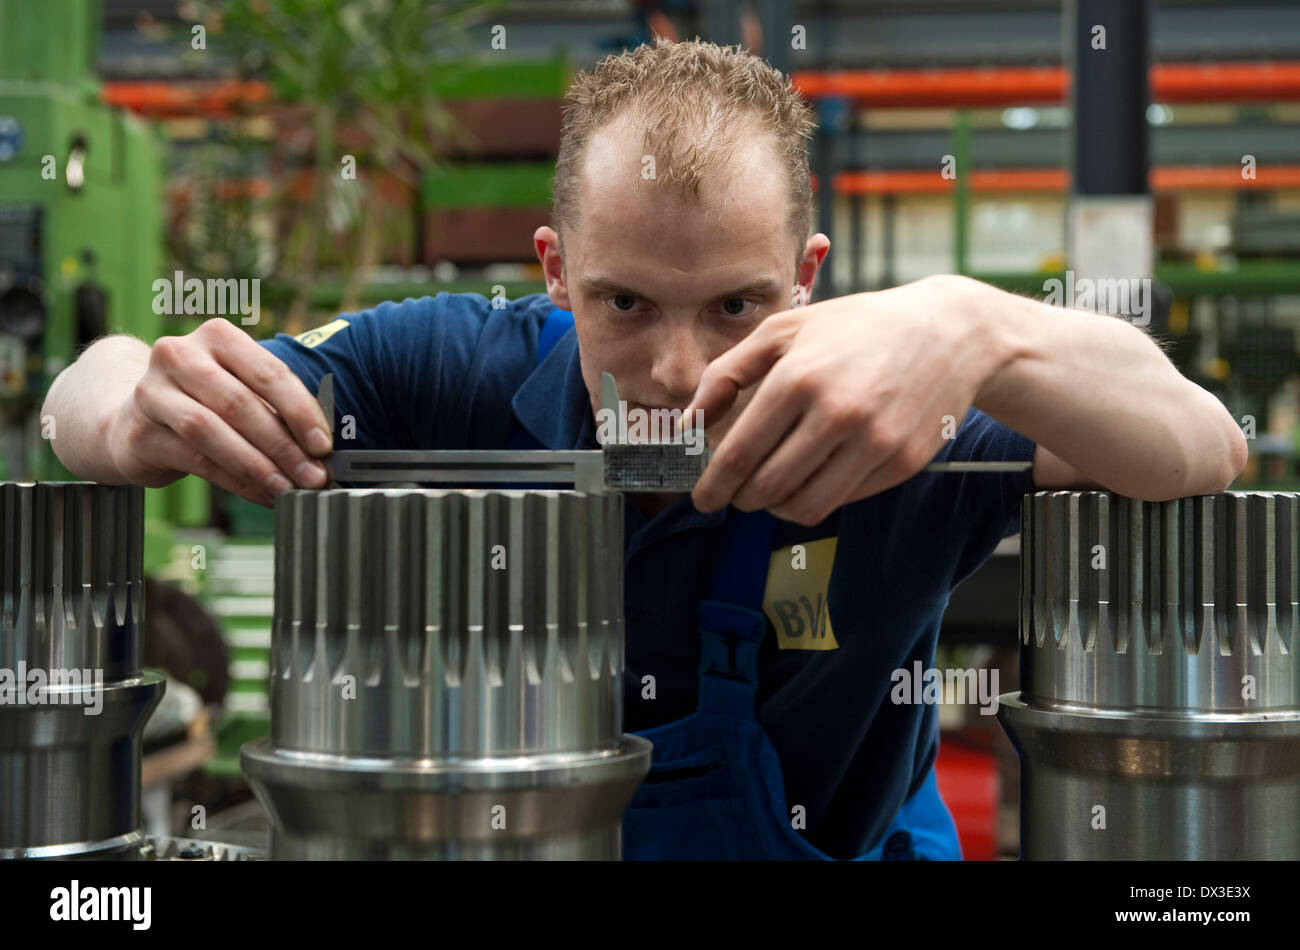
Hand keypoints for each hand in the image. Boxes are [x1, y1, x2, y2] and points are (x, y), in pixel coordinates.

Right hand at [106, 318, 332, 506]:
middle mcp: (179, 355)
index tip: (324, 445)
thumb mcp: (239, 388)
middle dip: (283, 446)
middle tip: (313, 476)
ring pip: (212, 432)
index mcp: (216, 336)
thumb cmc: (203, 401)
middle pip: (241, 404)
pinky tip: (260, 493)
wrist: (133, 416)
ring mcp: (152, 392)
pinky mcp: (140, 432)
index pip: (268, 372)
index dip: (300, 411)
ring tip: (288, 488)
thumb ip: (276, 408)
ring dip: (258, 466)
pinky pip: (195, 460)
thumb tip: (320, 450)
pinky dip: (235, 480)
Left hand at [685, 276, 988, 524]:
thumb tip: (689, 423)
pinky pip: (842, 501)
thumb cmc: (856, 327)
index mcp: (799, 377)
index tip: (702, 498)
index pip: (739, 454)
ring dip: (776, 508)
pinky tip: (813, 476)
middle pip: (767, 488)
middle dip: (741, 499)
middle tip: (736, 493)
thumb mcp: (785, 329)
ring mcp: (874, 442)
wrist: (949, 332)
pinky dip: (817, 498)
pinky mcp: (901, 463)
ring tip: (770, 490)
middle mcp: (837, 413)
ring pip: (804, 506)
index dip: (713, 485)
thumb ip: (727, 372)